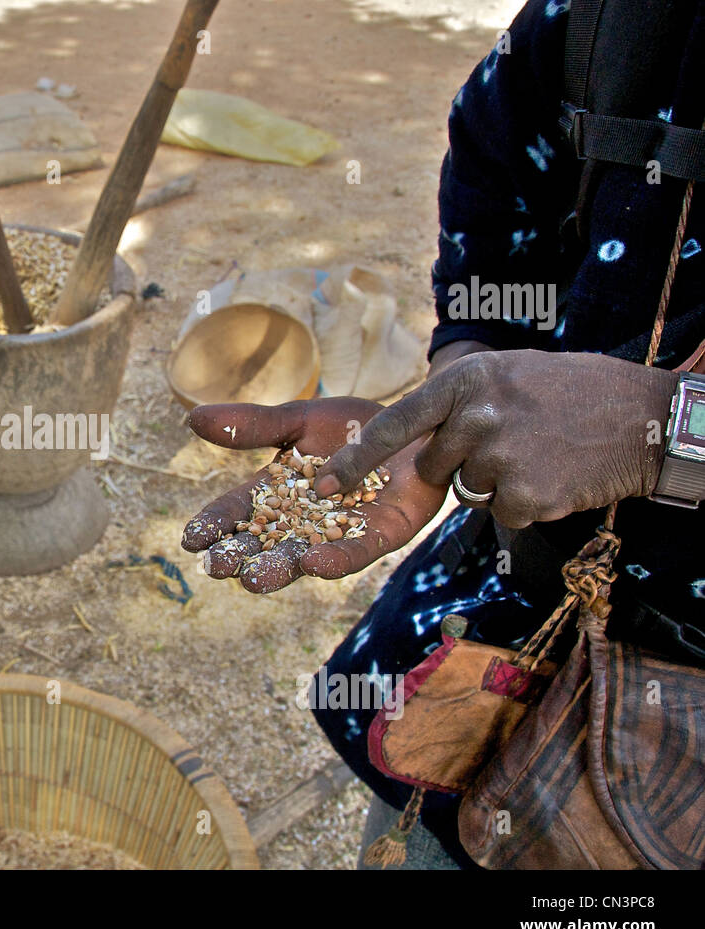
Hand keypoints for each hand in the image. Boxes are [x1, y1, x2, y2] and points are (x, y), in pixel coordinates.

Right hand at [181, 397, 446, 593]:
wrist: (418, 421)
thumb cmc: (355, 425)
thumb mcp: (298, 419)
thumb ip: (252, 426)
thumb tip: (190, 418)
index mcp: (280, 492)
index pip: (239, 511)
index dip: (215, 525)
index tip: (190, 541)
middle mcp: (306, 518)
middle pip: (266, 541)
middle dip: (241, 556)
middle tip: (217, 568)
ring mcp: (342, 530)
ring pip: (305, 555)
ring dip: (280, 568)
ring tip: (254, 580)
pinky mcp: (383, 534)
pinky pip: (357, 551)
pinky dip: (335, 558)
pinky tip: (312, 563)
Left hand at [315, 349, 677, 528]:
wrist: (643, 418)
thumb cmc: (571, 392)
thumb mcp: (507, 374)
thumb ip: (458, 400)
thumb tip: (413, 432)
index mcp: (466, 383)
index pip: (394, 425)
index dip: (357, 459)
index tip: (325, 482)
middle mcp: (476, 418)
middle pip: (436, 465)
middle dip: (461, 463)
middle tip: (512, 442)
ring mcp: (501, 459)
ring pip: (469, 491)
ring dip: (497, 482)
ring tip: (540, 453)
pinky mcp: (525, 496)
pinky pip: (501, 512)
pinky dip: (525, 503)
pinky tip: (554, 476)